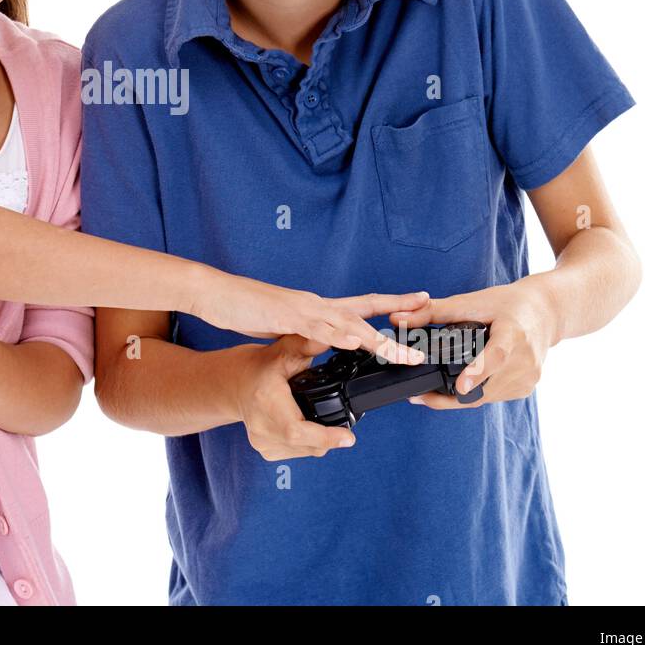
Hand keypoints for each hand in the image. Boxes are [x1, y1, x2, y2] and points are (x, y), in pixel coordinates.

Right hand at [193, 269, 429, 364]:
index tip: (420, 299)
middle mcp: (317, 304)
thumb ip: (304, 335)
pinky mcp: (288, 316)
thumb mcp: (282, 327)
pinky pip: (319, 328)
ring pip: (348, 322)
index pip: (362, 305)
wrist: (216, 293)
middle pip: (365, 310)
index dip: (391, 303)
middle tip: (428, 307)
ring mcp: (304, 308)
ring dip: (376, 337)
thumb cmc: (245, 308)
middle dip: (398, 310)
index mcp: (317, 307)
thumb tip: (319, 347)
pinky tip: (356, 343)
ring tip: (401, 350)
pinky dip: (339, 336)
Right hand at [230, 335, 358, 459]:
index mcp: (266, 402)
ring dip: (319, 439)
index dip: (325, 437)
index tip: (348, 437)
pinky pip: (298, 454)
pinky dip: (308, 443)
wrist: (235, 385)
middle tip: (339, 422)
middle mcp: (261, 427)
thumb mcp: (284, 350)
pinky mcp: (266, 451)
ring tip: (316, 416)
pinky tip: (304, 424)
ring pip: (306, 451)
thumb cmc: (260, 367)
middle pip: (308, 444)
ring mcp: (262, 442)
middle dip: (329, 435)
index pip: (296, 431)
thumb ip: (309, 344)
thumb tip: (339, 338)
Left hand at [385, 275, 560, 408]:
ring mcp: (528, 378)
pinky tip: (459, 386)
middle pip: (484, 385)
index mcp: (514, 333)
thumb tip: (397, 318)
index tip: (460, 385)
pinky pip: (493, 397)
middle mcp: (525, 360)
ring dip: (460, 396)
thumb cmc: (509, 304)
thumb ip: (433, 311)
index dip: (477, 372)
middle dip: (450, 392)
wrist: (546, 313)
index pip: (496, 356)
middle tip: (419, 396)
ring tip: (432, 392)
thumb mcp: (472, 301)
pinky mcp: (526, 388)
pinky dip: (475, 393)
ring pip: (486, 397)